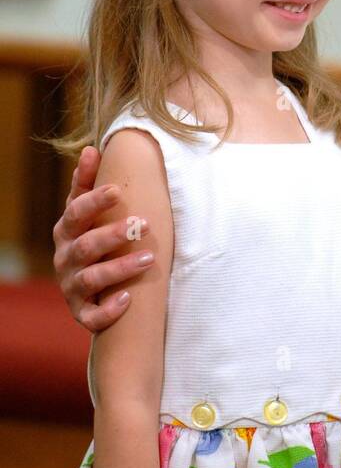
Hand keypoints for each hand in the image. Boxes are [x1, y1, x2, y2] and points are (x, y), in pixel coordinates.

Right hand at [53, 145, 153, 331]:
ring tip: (149, 258)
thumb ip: (87, 184)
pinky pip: (91, 317)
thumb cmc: (90, 237)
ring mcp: (71, 287)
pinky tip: (128, 300)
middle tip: (143, 224)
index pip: (76, 213)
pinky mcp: (82, 313)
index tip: (119, 191)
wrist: (86, 287)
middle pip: (85, 246)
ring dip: (119, 269)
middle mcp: (65, 259)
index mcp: (66, 231)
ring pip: (90, 279)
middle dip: (113, 235)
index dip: (95, 201)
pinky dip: (107, 311)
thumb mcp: (86, 212)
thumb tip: (92, 149)